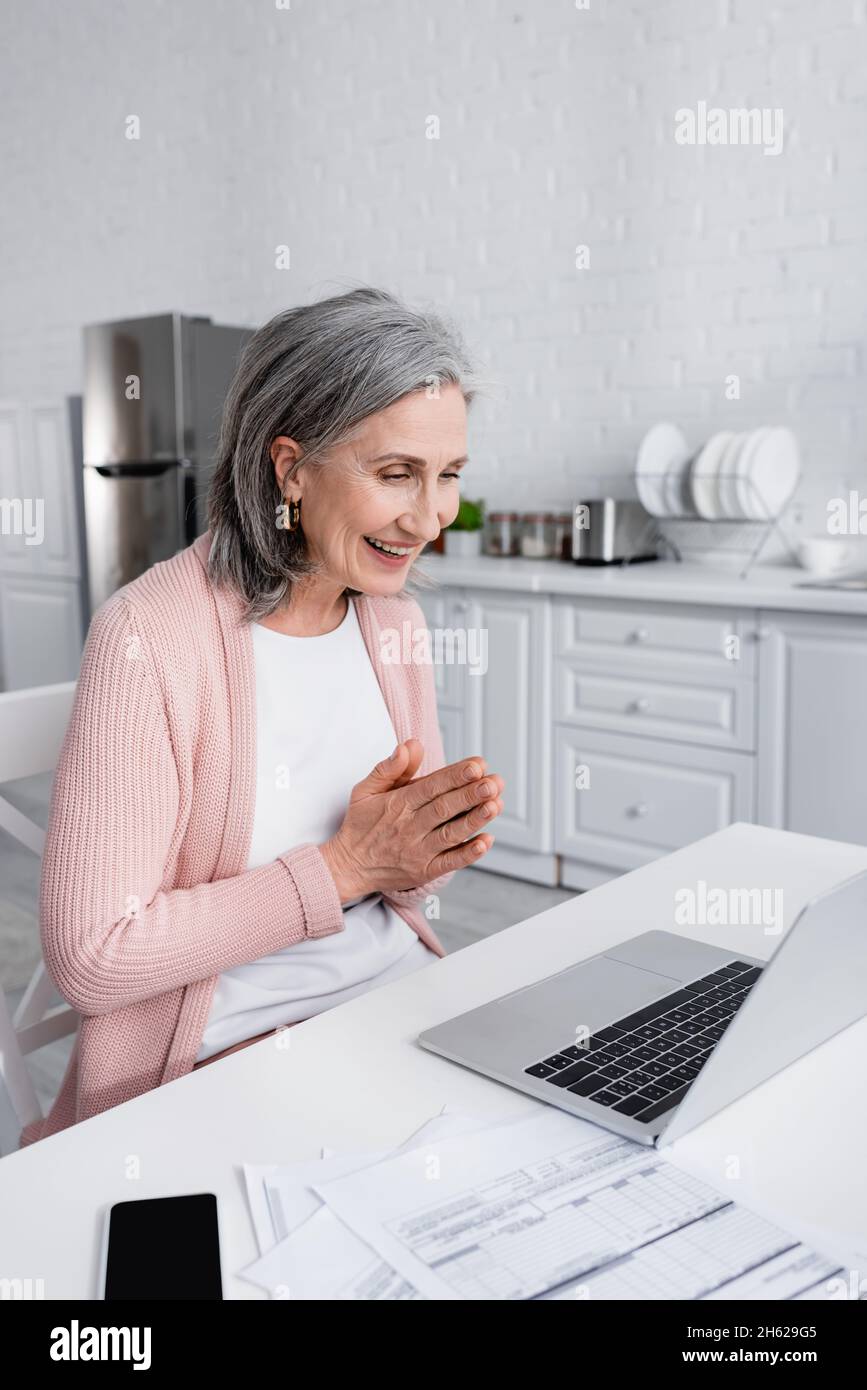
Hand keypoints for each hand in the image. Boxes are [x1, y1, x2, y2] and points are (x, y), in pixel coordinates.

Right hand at [319, 739, 503, 902]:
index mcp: (398, 803)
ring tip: (495, 805)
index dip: (455, 775)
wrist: (348, 867)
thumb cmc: (361, 824)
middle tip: (494, 782)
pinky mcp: (424, 871)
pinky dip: (469, 854)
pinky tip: (486, 841)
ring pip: (450, 834)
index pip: (431, 786)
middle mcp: (409, 827)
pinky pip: (449, 863)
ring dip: (475, 820)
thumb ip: (389, 768)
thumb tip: (411, 745)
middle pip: (444, 808)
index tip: (477, 765)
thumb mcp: (364, 790)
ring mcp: (418, 851)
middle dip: (471, 794)